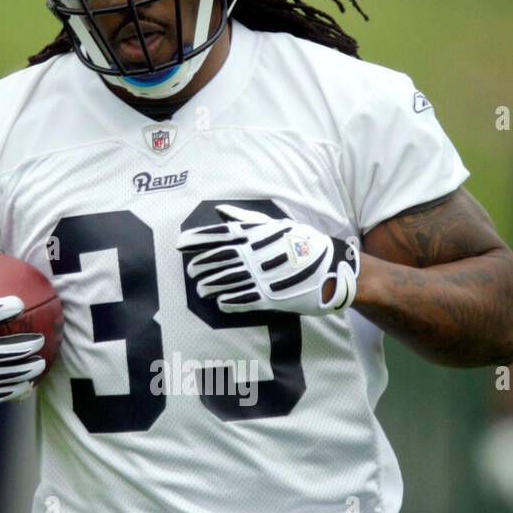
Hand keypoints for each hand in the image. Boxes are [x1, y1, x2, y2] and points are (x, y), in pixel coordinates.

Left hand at [177, 203, 358, 315]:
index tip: (180, 242)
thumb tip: (220, 211)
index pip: (221, 235)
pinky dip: (230, 302)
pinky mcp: (273, 297)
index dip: (198, 239)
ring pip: (229, 281)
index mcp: (258, 235)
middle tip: (191, 269)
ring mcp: (264, 277)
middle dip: (201, 264)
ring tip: (200, 288)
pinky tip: (219, 302)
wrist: (333, 267)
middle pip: (220, 259)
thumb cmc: (303, 244)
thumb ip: (246, 218)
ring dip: (211, 285)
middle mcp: (258, 255)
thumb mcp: (277, 225)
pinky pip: (245, 300)